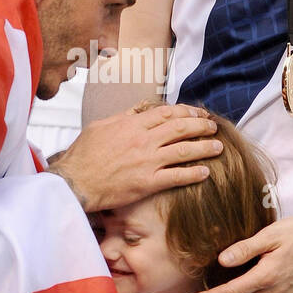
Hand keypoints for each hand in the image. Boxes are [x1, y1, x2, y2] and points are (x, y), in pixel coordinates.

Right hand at [50, 103, 221, 211]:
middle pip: (181, 128)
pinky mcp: (147, 183)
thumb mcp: (100, 126)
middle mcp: (143, 140)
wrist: (74, 182)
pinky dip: (193, 173)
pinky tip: (205, 172)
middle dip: (201, 125)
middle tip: (213, 127)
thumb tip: (140, 109)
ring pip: (184, 151)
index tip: (198, 113)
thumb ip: (123, 116)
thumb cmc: (83, 155)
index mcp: (132, 124)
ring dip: (204, 147)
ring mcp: (147, 161)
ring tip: (218, 147)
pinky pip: (177, 176)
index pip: (167, 113)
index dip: (187, 111)